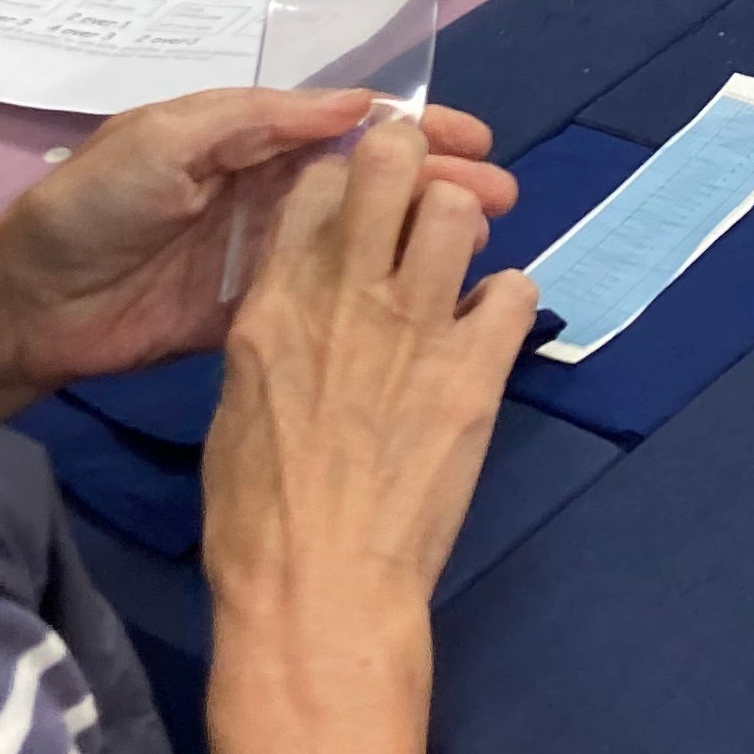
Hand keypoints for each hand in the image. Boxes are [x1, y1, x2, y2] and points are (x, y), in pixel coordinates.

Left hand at [0, 88, 508, 415]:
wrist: (30, 304)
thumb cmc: (91, 205)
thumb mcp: (165, 139)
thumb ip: (256, 120)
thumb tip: (356, 104)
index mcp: (245, 135)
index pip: (347, 124)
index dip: (413, 130)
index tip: (477, 141)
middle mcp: (264, 187)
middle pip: (369, 180)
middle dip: (436, 182)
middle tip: (503, 198)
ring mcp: (265, 252)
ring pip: (362, 235)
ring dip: (422, 235)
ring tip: (484, 244)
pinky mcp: (258, 311)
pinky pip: (329, 293)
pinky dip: (379, 293)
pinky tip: (426, 300)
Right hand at [201, 118, 536, 699]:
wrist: (317, 589)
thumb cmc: (256, 517)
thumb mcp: (239, 399)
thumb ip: (275, 330)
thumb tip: (310, 302)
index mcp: (275, 301)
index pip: (318, 181)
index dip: (348, 177)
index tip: (364, 204)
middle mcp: (346, 294)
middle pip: (392, 164)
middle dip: (414, 164)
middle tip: (421, 202)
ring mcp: (415, 328)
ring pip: (459, 210)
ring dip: (464, 229)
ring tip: (458, 270)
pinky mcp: (475, 373)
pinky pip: (513, 290)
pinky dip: (505, 303)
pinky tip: (485, 335)